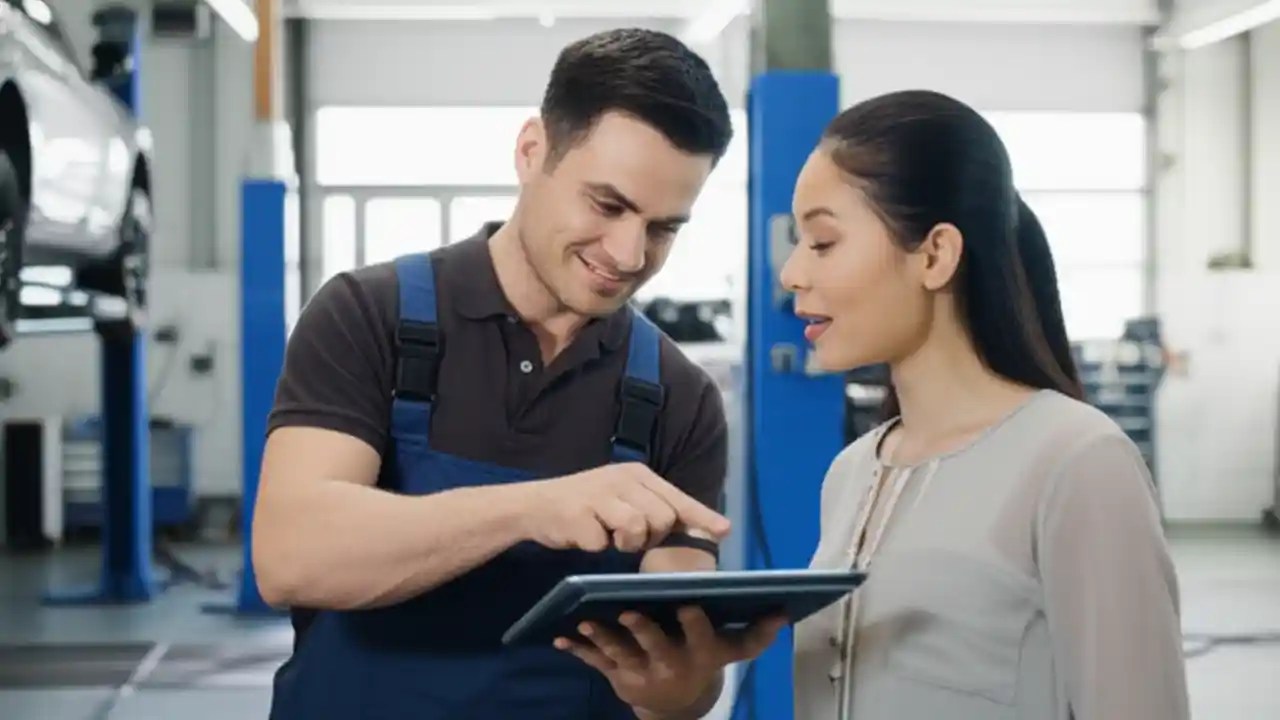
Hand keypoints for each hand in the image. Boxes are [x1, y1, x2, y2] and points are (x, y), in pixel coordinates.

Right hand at [519, 463, 729, 552]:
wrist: (535, 505)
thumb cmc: (585, 505)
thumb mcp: (622, 498)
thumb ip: (654, 509)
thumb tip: (693, 527)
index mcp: (636, 474)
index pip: (677, 497)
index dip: (701, 516)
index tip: (724, 531)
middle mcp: (621, 480)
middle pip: (661, 518)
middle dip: (649, 536)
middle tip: (626, 535)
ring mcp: (599, 495)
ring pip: (637, 529)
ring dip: (624, 543)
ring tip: (606, 534)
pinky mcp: (579, 515)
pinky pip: (602, 544)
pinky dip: (594, 547)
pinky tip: (583, 535)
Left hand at [555, 607, 785, 716]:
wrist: (675, 704)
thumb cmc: (704, 661)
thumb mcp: (730, 652)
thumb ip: (755, 634)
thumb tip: (784, 612)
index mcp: (698, 653)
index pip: (699, 636)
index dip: (693, 624)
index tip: (687, 603)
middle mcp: (669, 663)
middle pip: (655, 645)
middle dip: (642, 630)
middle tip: (629, 611)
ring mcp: (639, 670)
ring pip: (619, 652)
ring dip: (602, 638)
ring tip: (586, 622)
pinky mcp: (615, 674)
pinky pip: (594, 662)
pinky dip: (576, 649)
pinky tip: (558, 637)